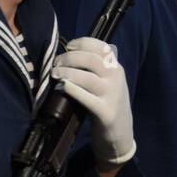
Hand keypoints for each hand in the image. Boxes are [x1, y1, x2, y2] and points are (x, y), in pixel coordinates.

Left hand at [52, 37, 134, 164]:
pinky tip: (63, 87)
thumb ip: (96, 68)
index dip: (82, 43)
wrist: (121, 134)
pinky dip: (72, 90)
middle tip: (56, 63)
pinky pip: (86, 98)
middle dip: (69, 58)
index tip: (68, 46)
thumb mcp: (109, 82)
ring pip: (87, 77)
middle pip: (91, 59)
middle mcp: (116, 78)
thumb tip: (69, 54)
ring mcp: (112, 95)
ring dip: (67, 73)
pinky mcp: (106, 112)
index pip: (101, 47)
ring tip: (55, 74)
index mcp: (117, 68)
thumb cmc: (108, 104)